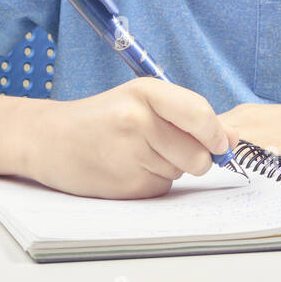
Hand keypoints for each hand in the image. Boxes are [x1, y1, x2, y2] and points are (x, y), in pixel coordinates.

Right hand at [22, 77, 233, 199]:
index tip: (222, 143)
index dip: (216, 134)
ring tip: (134, 153)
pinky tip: (126, 169)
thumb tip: (232, 139)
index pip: (199, 114)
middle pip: (198, 154)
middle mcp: (137, 121)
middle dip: (193, 157)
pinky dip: (151, 182)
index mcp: (145, 93)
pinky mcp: (125, 185)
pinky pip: (161, 188)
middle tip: (161, 146)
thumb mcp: (140, 101)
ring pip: (181, 173)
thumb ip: (186, 116)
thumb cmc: (100, 119)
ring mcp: (130, 155)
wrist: (48, 139)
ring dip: (168, 168)